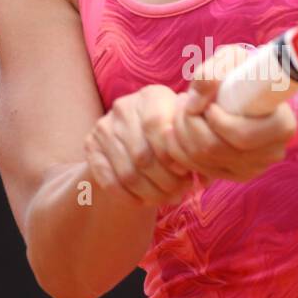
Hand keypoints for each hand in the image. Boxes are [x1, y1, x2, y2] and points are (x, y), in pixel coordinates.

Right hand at [84, 84, 197, 206]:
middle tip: (181, 192)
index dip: (172, 155)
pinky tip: (144, 201)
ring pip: (128, 172)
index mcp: (152, 96)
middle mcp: (124, 107)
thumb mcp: (185, 133)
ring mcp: (104, 127)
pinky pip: (109, 181)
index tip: (186, 173)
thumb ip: (197, 148)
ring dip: (151, 193)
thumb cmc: (171, 137)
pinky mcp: (91, 147)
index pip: (157, 126)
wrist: (133, 139)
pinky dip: (130, 197)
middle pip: (143, 154)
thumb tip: (206, 174)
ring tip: (168, 198)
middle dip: (166, 181)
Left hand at [165, 44, 297, 185]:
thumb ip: (213, 72)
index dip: (216, 120)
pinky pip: (198, 168)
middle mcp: (270, 154)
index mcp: (282, 126)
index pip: (241, 135)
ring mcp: (252, 168)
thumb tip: (195, 99)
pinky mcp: (233, 175)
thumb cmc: (245, 72)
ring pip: (202, 161)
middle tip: (182, 101)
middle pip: (216, 150)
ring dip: (180, 134)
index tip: (207, 102)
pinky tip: (177, 128)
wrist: (254, 92)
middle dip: (189, 124)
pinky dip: (180, 149)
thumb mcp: (233, 60)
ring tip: (180, 109)